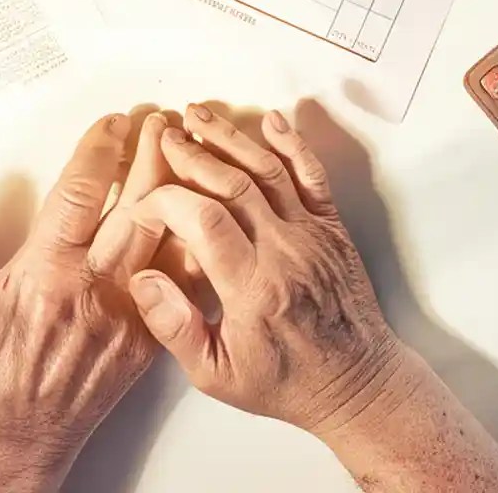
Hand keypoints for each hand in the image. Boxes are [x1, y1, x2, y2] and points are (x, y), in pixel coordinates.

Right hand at [0, 113, 170, 491]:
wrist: (15, 444)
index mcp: (45, 278)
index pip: (78, 198)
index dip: (99, 153)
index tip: (113, 122)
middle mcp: (93, 292)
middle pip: (137, 208)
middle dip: (154, 157)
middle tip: (163, 120)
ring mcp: (128, 315)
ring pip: (167, 240)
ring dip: (181, 192)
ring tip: (191, 152)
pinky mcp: (149, 338)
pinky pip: (184, 285)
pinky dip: (198, 245)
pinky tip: (211, 215)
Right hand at [126, 105, 403, 434]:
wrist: (355, 383)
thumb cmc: (285, 381)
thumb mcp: (215, 375)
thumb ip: (175, 327)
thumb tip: (143, 280)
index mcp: (251, 288)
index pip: (203, 220)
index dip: (168, 199)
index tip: (146, 201)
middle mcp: (283, 252)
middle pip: (232, 184)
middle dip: (191, 154)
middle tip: (162, 136)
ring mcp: (311, 235)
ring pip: (268, 171)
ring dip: (231, 138)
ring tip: (198, 115)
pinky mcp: (332, 229)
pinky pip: (313, 177)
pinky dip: (293, 145)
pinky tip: (272, 121)